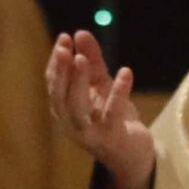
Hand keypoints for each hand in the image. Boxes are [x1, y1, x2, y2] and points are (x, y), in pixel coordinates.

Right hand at [46, 29, 154, 188]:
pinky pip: (113, 114)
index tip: (64, 38)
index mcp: (64, 111)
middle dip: (61, 71)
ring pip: (78, 108)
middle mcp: (71, 124)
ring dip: (79, 83)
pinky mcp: (112, 138)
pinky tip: (126, 72)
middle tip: (65, 48)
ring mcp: (90, 134)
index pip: (54, 85)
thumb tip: (80, 33)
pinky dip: (119, 93)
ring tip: (84, 60)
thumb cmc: (113, 118)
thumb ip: (93, 61)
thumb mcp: (102, 86)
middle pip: (60, 97)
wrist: (134, 155)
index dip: (56, 62)